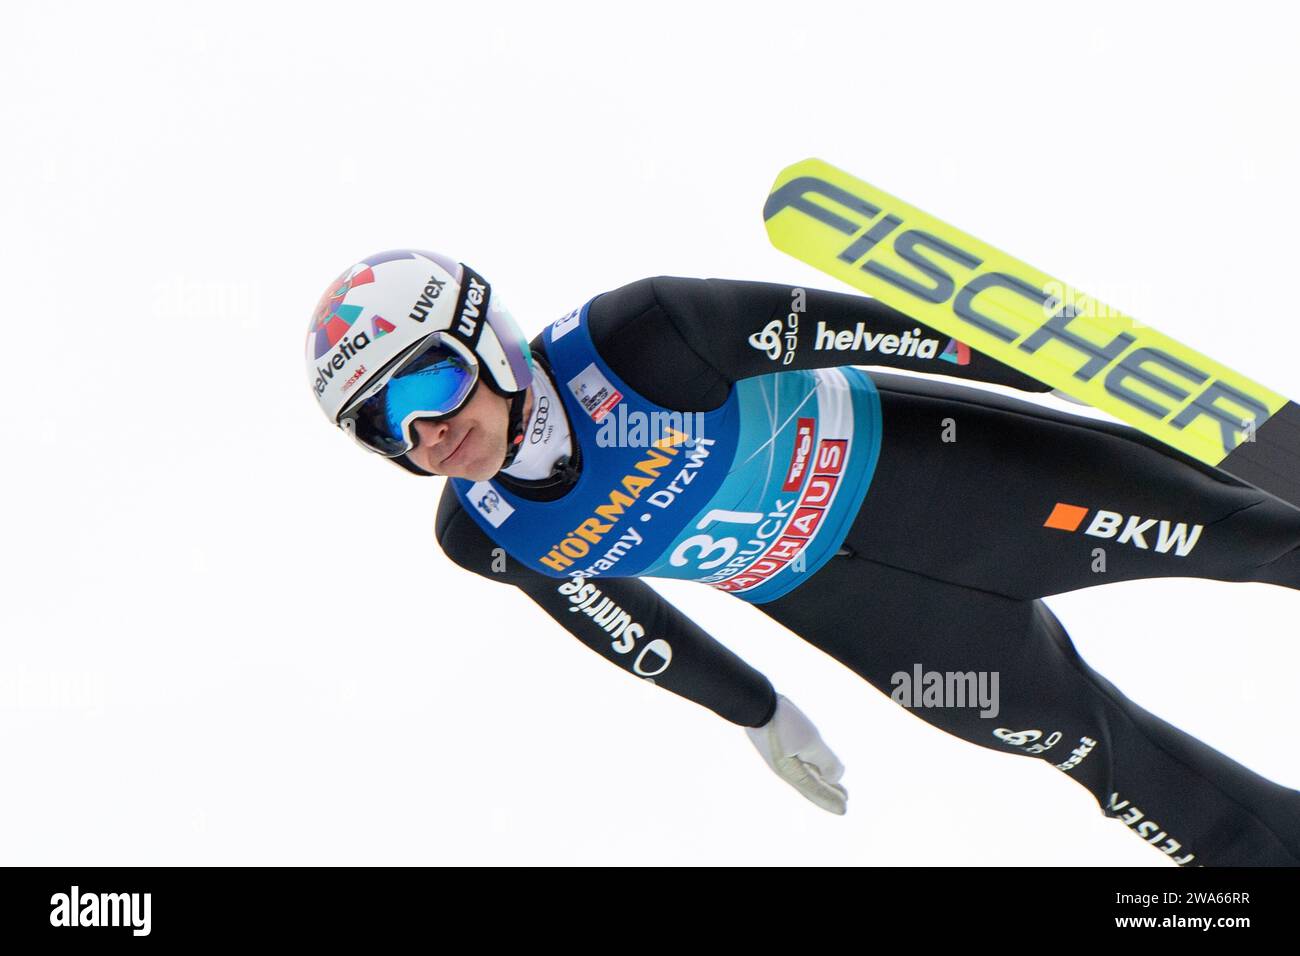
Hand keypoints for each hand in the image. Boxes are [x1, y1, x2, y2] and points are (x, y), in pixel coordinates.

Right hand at [745, 694, 847, 814]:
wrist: (755, 704)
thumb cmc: (782, 722)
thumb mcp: (810, 740)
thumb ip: (826, 761)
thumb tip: (835, 778)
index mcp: (792, 772)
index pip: (816, 789)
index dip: (830, 799)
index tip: (844, 809)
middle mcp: (785, 768)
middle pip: (810, 785)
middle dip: (827, 793)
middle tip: (843, 802)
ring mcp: (780, 757)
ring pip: (805, 774)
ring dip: (820, 781)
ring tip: (831, 783)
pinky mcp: (778, 745)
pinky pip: (799, 763)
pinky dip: (811, 768)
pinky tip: (812, 763)